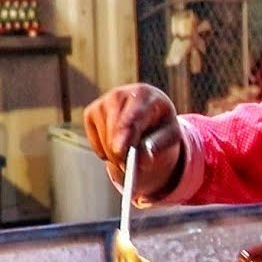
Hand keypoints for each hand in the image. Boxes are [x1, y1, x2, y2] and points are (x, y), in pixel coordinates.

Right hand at [82, 84, 182, 200]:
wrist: (147, 109)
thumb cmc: (160, 123)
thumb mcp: (170, 134)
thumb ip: (159, 145)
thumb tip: (143, 158)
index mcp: (144, 95)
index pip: (132, 115)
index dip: (125, 132)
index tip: (120, 150)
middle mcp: (120, 95)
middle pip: (114, 129)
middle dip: (119, 151)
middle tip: (127, 167)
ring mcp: (103, 102)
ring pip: (104, 139)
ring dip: (115, 155)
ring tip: (130, 152)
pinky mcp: (91, 112)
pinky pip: (95, 143)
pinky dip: (105, 151)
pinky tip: (118, 143)